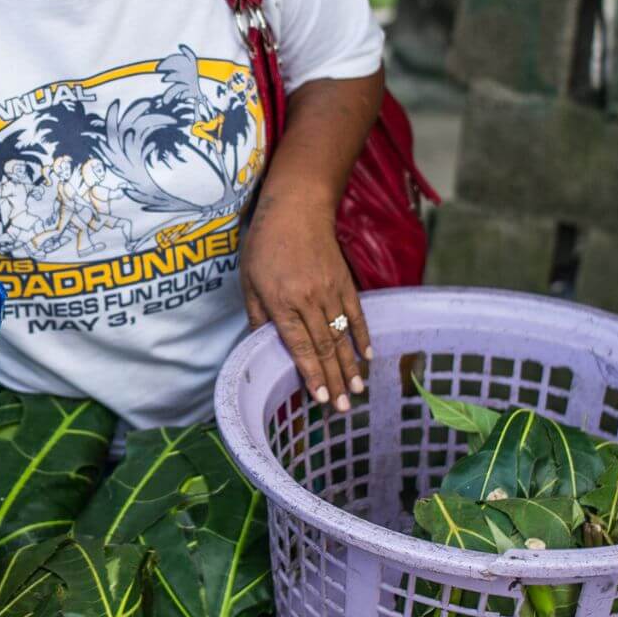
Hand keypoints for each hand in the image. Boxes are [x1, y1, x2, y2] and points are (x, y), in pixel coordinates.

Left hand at [240, 191, 369, 413]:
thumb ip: (257, 315)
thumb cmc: (264, 244)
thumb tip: (259, 346)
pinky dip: (363, 336)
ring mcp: (330, 291)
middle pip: (324, 348)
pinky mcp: (345, 282)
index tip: (321, 399)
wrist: (297, 208)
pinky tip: (369, 356)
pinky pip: (356, 314)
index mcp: (281, 302)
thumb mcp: (248, 280)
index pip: (299, 346)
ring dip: (351, 366)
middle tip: (343, 408)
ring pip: (342, 336)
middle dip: (335, 381)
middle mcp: (308, 300)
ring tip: (359, 391)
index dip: (311, 375)